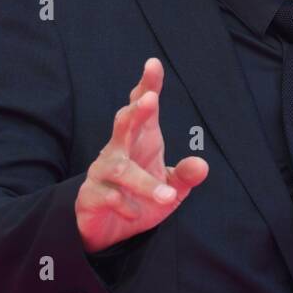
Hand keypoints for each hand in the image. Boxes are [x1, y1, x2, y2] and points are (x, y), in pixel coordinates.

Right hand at [75, 57, 208, 253]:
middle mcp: (119, 149)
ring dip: (143, 181)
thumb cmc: (141, 197)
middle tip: (149, 100)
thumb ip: (185, 176)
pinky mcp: (90, 195)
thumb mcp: (171, 188)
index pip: (142, 106)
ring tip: (167, 194)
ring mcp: (102, 171)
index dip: (147, 85)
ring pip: (119, 168)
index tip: (153, 64)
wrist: (108, 229)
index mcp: (140, 139)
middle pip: (123, 124)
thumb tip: (202, 165)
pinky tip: (134, 213)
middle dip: (135, 112)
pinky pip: (108, 196)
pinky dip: (125, 205)